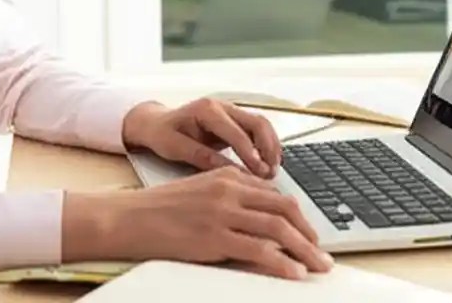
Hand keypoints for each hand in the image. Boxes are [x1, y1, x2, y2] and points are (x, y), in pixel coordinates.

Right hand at [64, 167, 332, 279]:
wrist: (128, 217)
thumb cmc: (160, 209)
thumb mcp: (200, 192)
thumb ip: (230, 199)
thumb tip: (259, 218)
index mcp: (227, 177)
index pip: (275, 194)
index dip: (299, 216)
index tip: (310, 234)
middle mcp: (229, 190)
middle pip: (285, 209)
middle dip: (309, 233)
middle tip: (322, 253)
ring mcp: (222, 213)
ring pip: (279, 229)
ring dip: (305, 250)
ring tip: (319, 266)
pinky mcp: (214, 237)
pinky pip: (259, 250)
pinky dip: (282, 263)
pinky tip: (294, 273)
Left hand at [121, 98, 281, 177]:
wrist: (155, 123)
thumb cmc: (162, 134)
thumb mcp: (174, 147)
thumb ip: (201, 157)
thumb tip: (228, 171)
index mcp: (207, 110)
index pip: (236, 131)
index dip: (249, 151)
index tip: (257, 171)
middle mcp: (222, 107)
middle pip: (257, 122)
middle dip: (267, 148)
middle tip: (269, 173)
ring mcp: (230, 112)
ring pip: (261, 125)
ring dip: (270, 147)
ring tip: (272, 170)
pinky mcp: (234, 121)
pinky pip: (257, 131)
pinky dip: (266, 146)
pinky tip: (268, 163)